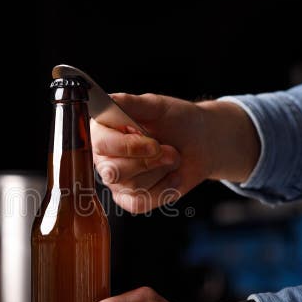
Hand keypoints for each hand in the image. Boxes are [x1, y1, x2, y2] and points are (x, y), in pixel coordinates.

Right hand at [92, 93, 258, 213]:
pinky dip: (164, 188)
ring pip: (132, 186)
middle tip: (168, 150)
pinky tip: (171, 175)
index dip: (128, 146)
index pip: (101, 144)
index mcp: (103, 131)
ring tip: (172, 157)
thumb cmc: (176, 121)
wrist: (200, 143)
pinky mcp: (130, 199)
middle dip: (149, 161)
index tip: (153, 142)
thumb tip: (107, 100)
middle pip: (113, 170)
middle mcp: (104, 157)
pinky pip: (141, 202)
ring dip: (161, 171)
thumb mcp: (156, 106)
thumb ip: (129, 103)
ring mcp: (116, 181)